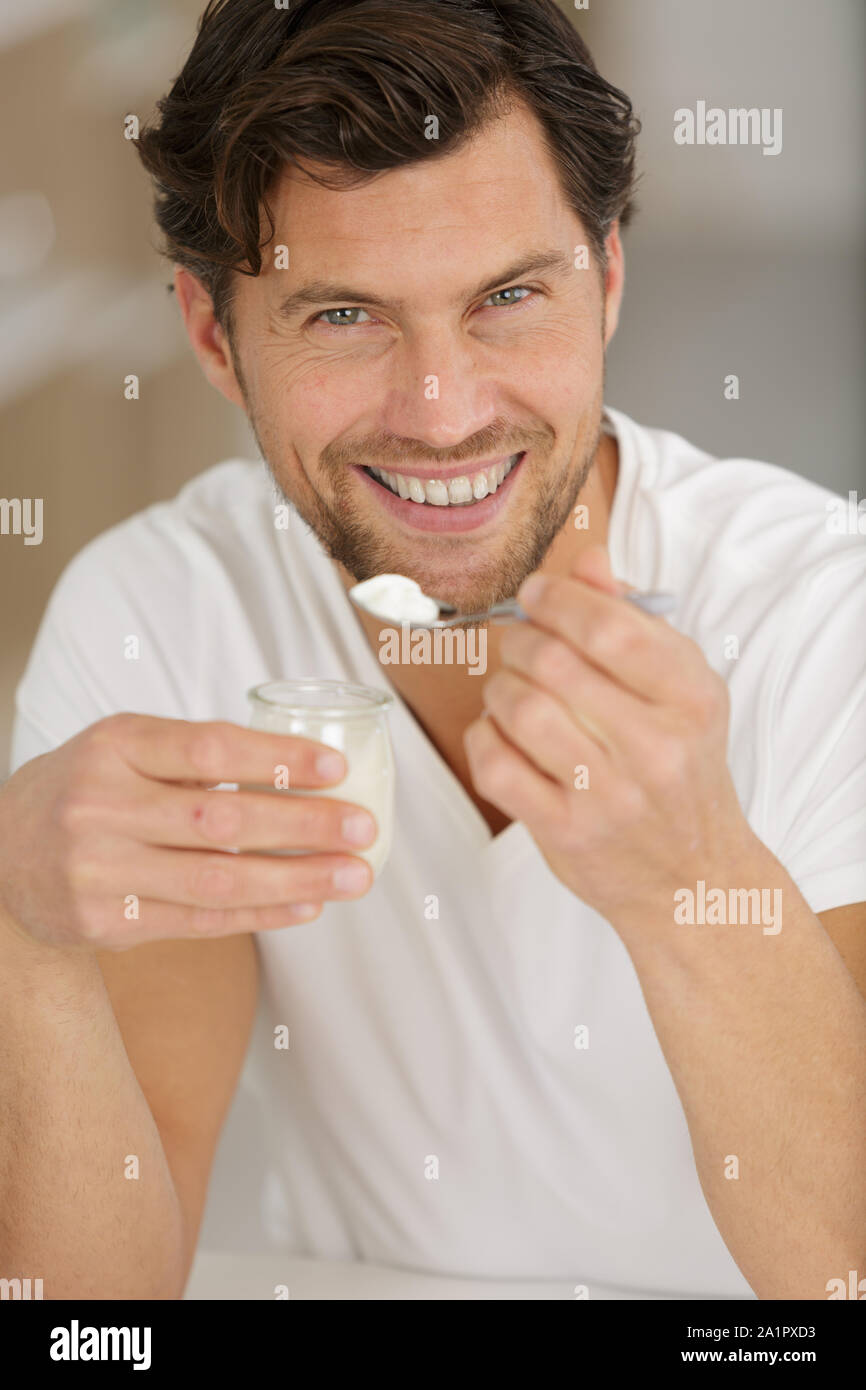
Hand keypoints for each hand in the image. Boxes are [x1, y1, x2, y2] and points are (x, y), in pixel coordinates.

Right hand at [0, 713, 377, 950]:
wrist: (1, 854)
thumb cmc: (86, 788)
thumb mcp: (120, 748)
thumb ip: (190, 755)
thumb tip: (302, 767)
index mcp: (114, 745)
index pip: (208, 748)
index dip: (277, 757)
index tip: (337, 767)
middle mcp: (102, 806)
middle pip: (222, 818)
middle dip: (303, 825)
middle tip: (363, 827)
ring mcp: (100, 870)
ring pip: (218, 878)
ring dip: (297, 879)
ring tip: (353, 875)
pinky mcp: (106, 923)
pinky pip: (201, 920)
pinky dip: (261, 913)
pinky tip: (307, 905)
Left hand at [463, 546, 754, 927]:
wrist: (693, 877)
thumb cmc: (682, 770)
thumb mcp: (682, 691)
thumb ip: (634, 620)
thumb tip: (586, 561)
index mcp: (691, 699)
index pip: (611, 627)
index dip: (558, 599)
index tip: (537, 593)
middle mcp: (656, 748)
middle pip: (554, 663)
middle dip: (521, 640)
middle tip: (520, 643)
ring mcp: (610, 795)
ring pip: (520, 709)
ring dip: (499, 687)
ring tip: (511, 689)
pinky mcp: (567, 833)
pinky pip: (496, 765)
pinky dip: (484, 736)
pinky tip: (501, 733)